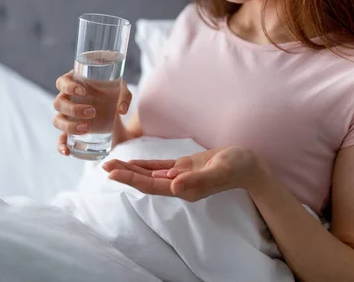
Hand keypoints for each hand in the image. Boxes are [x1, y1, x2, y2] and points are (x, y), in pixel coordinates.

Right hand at [53, 70, 132, 155]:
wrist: (114, 116)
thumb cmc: (113, 96)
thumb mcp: (121, 92)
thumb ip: (124, 96)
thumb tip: (122, 109)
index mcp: (74, 85)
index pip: (62, 83)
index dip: (68, 87)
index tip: (83, 92)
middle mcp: (66, 100)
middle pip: (58, 103)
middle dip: (73, 109)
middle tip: (92, 112)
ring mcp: (66, 117)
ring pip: (57, 121)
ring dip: (69, 126)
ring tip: (87, 129)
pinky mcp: (70, 133)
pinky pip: (61, 140)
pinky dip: (61, 146)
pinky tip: (67, 151)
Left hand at [102, 147, 264, 201]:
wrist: (248, 164)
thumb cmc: (237, 167)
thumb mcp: (219, 171)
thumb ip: (198, 180)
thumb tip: (173, 185)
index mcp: (185, 189)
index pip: (153, 185)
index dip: (132, 180)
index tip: (114, 174)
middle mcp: (179, 185)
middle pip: (146, 181)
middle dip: (125, 175)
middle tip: (105, 166)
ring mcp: (180, 177)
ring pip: (150, 174)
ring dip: (131, 170)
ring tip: (111, 164)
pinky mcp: (183, 168)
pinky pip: (159, 166)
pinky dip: (144, 164)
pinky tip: (132, 163)